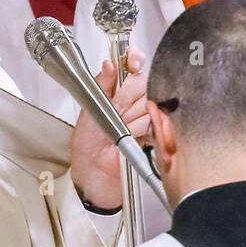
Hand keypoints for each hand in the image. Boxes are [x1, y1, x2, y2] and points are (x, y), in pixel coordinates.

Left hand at [70, 47, 149, 210]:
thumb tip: (108, 65)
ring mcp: (144, 120)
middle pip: (144, 85)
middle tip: (117, 114)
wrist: (95, 184)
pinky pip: (159, 125)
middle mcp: (131, 105)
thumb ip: (99, 89)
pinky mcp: (154, 137)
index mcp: (113, 95)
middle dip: (129, 99)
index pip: (132, 68)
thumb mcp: (86, 118)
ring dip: (134, 120)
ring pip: (150, 105)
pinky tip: (134, 139)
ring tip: (121, 133)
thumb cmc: (86, 154)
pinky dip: (146, 132)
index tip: (133, 63)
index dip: (135, 62)